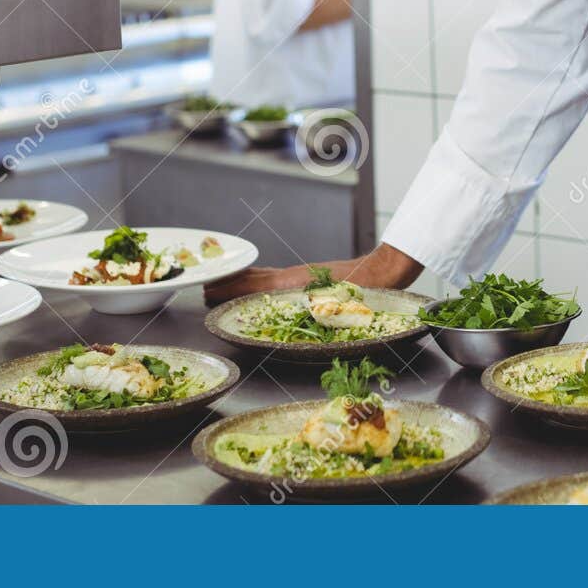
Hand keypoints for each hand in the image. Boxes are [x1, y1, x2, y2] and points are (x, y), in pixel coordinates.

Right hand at [202, 243, 422, 305]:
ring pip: (260, 276)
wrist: (382, 273)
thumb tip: (293, 315)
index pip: (250, 287)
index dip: (228, 291)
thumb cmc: (363, 293)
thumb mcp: (335, 306)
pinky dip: (255, 278)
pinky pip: (272, 276)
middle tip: (204, 290)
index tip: (207, 294)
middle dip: (226, 285)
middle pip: (250, 279)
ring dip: (238, 281)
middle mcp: (291, 278)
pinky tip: (253, 283)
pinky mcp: (306, 276)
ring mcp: (298, 275)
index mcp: (293, 285)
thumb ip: (312, 310)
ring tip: (219, 286)